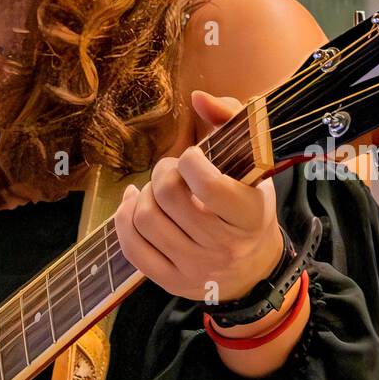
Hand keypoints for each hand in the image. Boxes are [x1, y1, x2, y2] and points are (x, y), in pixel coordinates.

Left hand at [114, 90, 285, 303]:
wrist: (253, 269)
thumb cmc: (249, 206)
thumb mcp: (253, 164)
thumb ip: (230, 121)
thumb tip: (197, 97)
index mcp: (249, 216)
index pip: (208, 185)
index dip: (191, 161)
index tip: (194, 157)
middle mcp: (223, 247)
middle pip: (168, 196)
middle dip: (163, 172)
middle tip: (173, 171)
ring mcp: (195, 268)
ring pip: (145, 219)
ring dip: (145, 193)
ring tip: (159, 189)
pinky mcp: (170, 282)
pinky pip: (131, 247)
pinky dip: (125, 217)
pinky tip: (135, 201)